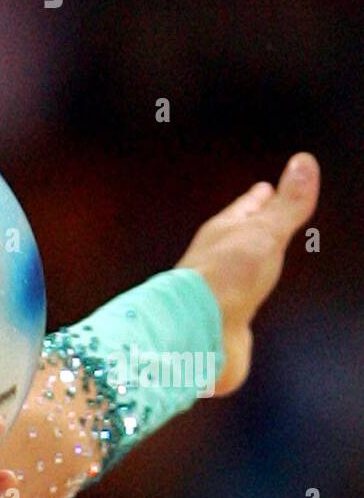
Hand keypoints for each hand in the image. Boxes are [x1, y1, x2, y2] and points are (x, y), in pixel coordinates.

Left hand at [175, 151, 319, 395]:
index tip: (264, 189)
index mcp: (222, 234)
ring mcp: (216, 296)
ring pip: (234, 275)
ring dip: (246, 267)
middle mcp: (215, 264)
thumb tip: (302, 162)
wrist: (195, 335)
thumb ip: (286, 204)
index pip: (243, 210)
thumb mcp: (264, 233)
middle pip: (236, 242)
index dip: (256, 199)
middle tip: (264, 222)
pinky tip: (245, 309)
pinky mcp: (221, 326)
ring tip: (260, 262)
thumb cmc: (223, 280)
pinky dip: (242, 303)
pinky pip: (234, 309)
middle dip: (250, 232)